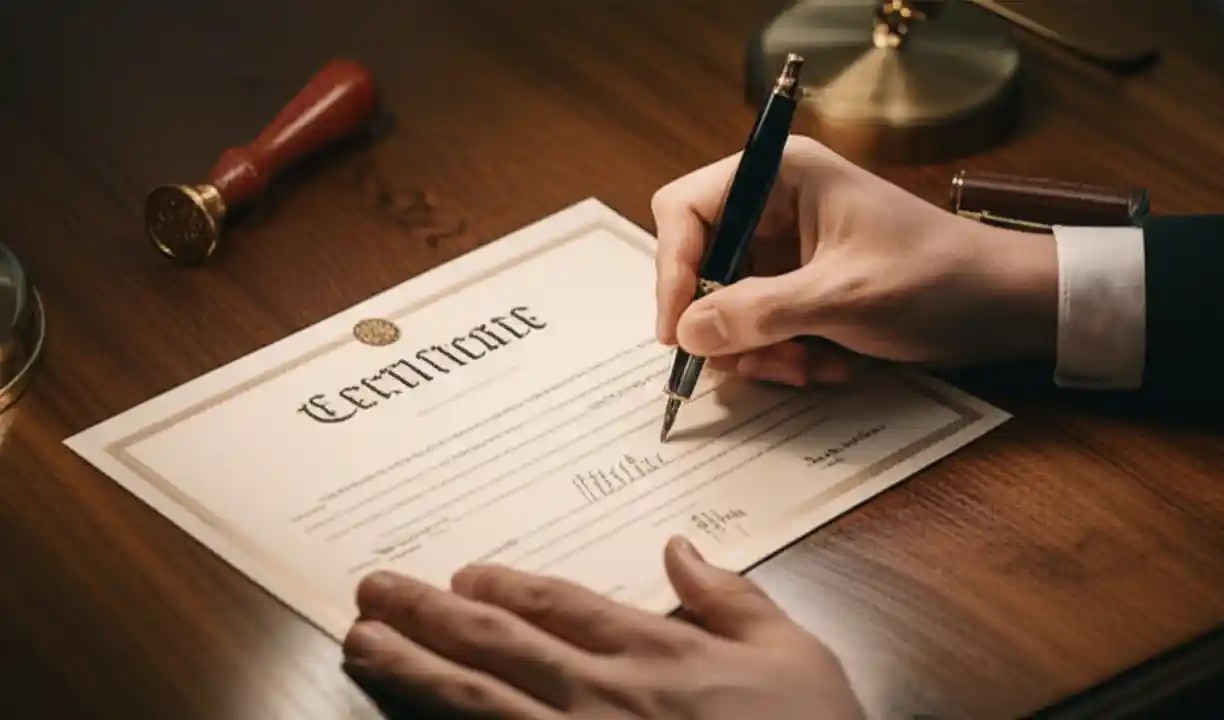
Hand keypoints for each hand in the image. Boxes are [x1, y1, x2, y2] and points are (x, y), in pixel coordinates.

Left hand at [342, 536, 862, 718]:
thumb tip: (679, 546)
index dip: (505, 586)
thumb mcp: (796, 652)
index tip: (463, 575)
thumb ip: (732, 596)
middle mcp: (605, 696)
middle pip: (499, 644)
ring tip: (363, 644)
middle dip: (429, 615)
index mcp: (658, 653)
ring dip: (414, 670)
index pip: (561, 607)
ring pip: (478, 704)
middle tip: (373, 589)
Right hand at [652, 136, 1058, 386]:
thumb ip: (759, 312)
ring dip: (759, 349)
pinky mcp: (802, 289)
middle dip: (726, 323)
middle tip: (756, 362)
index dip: (673, 269)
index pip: (687, 210)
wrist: (1005, 307)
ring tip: (809, 367)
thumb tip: (687, 330)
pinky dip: (784, 356)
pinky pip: (762, 327)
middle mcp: (777, 208)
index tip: (678, 330)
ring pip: (728, 307)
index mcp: (783, 177)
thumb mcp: (843, 298)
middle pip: (702, 265)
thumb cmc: (938, 280)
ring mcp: (789, 251)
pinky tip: (828, 366)